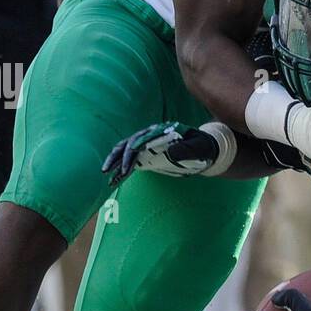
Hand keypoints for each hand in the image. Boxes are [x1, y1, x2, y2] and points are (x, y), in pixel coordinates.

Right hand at [101, 122, 220, 184]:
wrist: (205, 147)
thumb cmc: (202, 145)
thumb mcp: (197, 146)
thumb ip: (186, 149)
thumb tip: (170, 152)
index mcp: (158, 131)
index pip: (138, 141)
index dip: (130, 155)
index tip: (125, 169)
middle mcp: (149, 136)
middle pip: (127, 145)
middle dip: (116, 158)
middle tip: (107, 171)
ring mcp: (147, 145)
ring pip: (125, 150)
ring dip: (114, 161)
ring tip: (105, 173)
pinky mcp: (148, 154)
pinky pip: (131, 160)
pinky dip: (122, 168)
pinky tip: (115, 179)